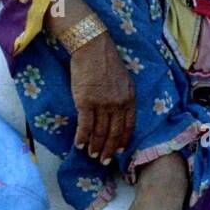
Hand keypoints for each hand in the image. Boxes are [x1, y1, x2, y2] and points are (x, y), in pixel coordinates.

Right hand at [68, 29, 134, 164]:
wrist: (91, 47)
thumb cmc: (105, 61)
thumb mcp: (123, 79)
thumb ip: (123, 97)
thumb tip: (117, 113)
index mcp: (129, 98)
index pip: (128, 126)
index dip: (123, 141)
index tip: (119, 151)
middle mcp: (118, 104)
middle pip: (114, 133)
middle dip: (109, 150)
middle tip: (105, 161)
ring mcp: (102, 104)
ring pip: (100, 132)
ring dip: (96, 146)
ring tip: (92, 155)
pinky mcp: (85, 102)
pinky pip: (85, 126)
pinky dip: (82, 138)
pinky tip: (79, 145)